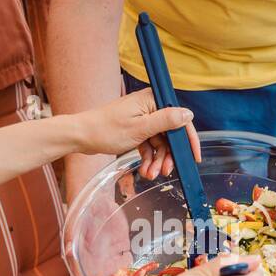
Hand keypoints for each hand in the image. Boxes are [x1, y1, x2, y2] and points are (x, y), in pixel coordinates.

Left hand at [76, 88, 198, 179]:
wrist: (81, 136)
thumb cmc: (106, 130)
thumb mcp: (140, 128)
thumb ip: (166, 121)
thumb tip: (189, 114)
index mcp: (152, 101)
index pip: (180, 119)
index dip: (188, 140)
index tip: (193, 157)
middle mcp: (149, 107)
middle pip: (170, 134)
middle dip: (168, 155)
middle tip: (165, 172)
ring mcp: (142, 118)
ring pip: (159, 143)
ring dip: (157, 160)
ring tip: (150, 174)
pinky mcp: (135, 128)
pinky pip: (149, 145)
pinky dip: (148, 158)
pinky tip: (144, 169)